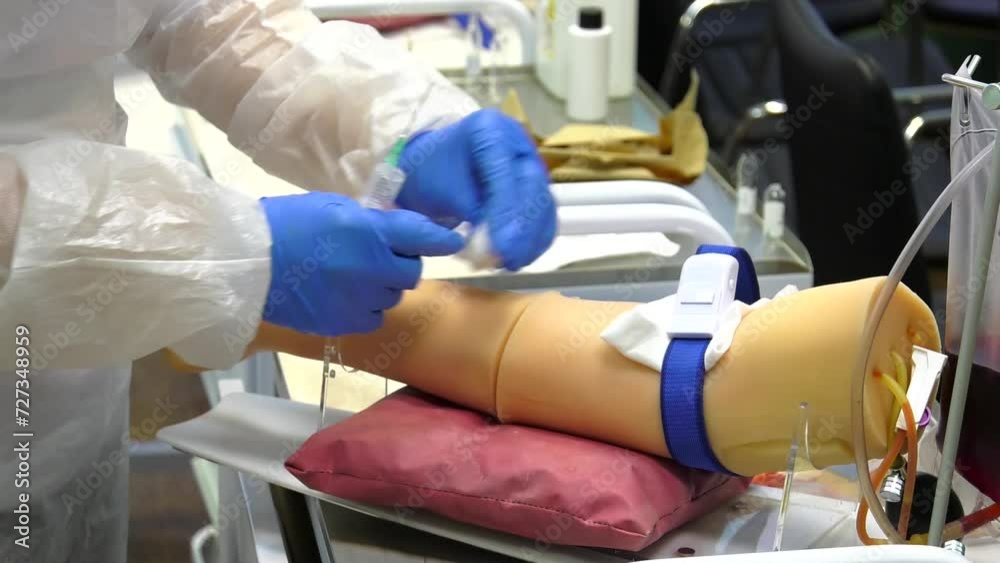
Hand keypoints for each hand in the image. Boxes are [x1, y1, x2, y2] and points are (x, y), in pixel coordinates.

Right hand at [259, 192, 462, 335]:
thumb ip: (372, 221)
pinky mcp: (345, 323)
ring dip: (383, 286)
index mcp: (370, 232)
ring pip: (393, 297)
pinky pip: (373, 318)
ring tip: (354, 275)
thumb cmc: (288, 224)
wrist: (247, 263)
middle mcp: (372, 268)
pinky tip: (344, 295)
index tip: (451, 240)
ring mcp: (360, 300)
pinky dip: (366, 307)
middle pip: (411, 272)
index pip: (423, 238)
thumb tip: (400, 230)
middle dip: (401, 262)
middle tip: (379, 254)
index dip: (441, 239)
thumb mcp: (335, 207)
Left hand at [396, 108, 556, 270]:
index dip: (505, 211)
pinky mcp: (537, 187)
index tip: (500, 247)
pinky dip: (536, 239)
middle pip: (532, 186)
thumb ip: (472, 213)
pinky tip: (522, 258)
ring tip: (511, 264)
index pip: (504, 172)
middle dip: (522, 229)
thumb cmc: (433, 174)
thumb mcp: (443, 189)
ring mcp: (531, 164)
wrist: (437, 168)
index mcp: (490, 130)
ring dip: (531, 238)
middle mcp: (518, 143)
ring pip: (543, 203)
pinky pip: (545, 215)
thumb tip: (498, 249)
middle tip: (509, 260)